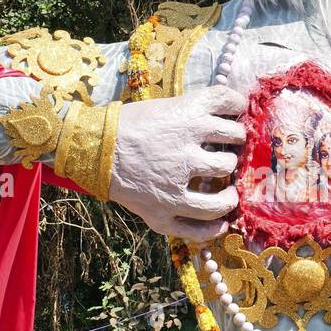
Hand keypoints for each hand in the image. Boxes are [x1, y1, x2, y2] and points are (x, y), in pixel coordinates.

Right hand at [109, 87, 245, 238]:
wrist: (91, 149)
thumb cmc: (127, 125)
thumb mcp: (164, 106)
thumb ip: (196, 111)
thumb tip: (228, 118)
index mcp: (188, 117)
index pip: (231, 104)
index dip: (238, 108)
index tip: (236, 114)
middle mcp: (188, 152)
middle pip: (232, 152)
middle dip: (234, 151)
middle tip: (227, 154)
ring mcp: (175, 187)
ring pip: (223, 197)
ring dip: (230, 193)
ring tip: (227, 191)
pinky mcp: (161, 214)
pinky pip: (199, 227)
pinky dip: (215, 227)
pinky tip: (221, 222)